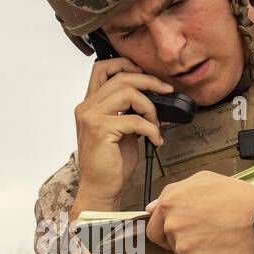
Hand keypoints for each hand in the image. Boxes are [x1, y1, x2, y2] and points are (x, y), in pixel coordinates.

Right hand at [72, 56, 172, 208]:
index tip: (146, 75)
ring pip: (129, 93)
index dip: (125, 64)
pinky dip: (151, 129)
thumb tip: (155, 97)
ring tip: (155, 124)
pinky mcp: (101, 130)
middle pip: (121, 76)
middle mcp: (87, 107)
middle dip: (149, 81)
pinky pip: (135, 119)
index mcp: (89, 104)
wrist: (101, 189)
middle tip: (166, 91)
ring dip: (150, 107)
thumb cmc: (111, 163)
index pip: (102, 69)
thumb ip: (130, 111)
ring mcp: (92, 117)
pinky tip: (155, 140)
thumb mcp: (122, 130)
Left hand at [145, 172, 253, 253]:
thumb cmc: (236, 196)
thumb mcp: (203, 180)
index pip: (154, 228)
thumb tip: (151, 208)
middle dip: (183, 240)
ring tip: (220, 237)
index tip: (184, 230)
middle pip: (168, 243)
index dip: (167, 230)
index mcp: (170, 203)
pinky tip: (224, 249)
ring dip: (198, 250)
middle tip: (207, 232)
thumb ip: (172, 192)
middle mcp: (173, 226)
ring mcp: (185, 248)